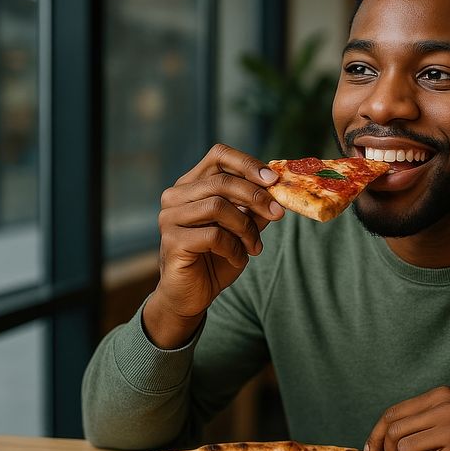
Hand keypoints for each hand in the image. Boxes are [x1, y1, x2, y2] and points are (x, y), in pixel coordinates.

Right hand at [143, 144, 284, 347]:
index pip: (219, 155)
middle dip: (257, 197)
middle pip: (222, 181)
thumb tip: (279, 189)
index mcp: (192, 184)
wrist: (191, 295)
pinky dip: (234, 248)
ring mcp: (169, 217)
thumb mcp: (242, 228)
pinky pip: (213, 235)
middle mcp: (175, 196)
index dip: (248, 163)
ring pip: (218, 206)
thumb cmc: (216, 257)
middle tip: (278, 214)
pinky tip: (239, 259)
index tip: (274, 180)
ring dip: (246, 227)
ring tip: (254, 246)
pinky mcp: (172, 241)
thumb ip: (255, 208)